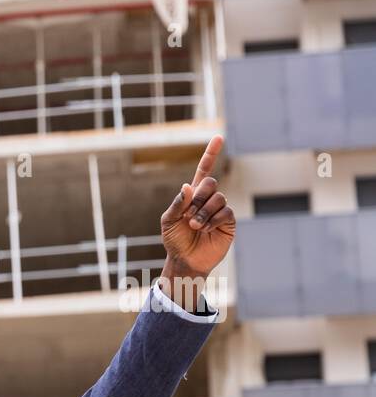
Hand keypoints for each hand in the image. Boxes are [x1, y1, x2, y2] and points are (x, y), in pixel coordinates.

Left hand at [159, 135, 235, 306]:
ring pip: (218, 198)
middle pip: (211, 182)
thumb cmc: (175, 240)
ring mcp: (219, 210)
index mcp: (193, 195)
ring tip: (195, 227)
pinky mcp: (228, 222)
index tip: (218, 137)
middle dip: (199, 198)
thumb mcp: (168, 221)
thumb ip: (177, 203)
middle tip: (189, 215)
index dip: (211, 154)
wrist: (185, 259)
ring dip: (203, 213)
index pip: (204, 170)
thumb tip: (187, 186)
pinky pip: (225, 212)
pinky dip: (212, 220)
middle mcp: (208, 199)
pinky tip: (205, 230)